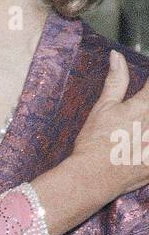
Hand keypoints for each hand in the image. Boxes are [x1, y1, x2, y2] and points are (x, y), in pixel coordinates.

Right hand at [72, 50, 148, 194]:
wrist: (92, 178)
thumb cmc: (95, 143)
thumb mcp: (103, 107)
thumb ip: (116, 80)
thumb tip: (116, 56)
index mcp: (145, 106)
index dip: (148, 87)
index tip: (143, 92)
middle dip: (146, 108)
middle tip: (137, 117)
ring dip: (147, 126)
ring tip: (139, 129)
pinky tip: (143, 146)